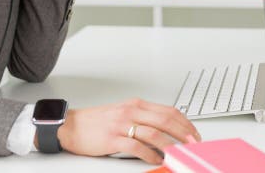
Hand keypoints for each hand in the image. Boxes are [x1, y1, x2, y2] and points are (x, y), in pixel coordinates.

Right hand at [54, 98, 200, 164]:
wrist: (71, 125)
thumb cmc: (97, 121)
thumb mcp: (124, 113)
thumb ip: (143, 118)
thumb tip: (165, 129)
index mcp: (136, 104)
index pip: (168, 110)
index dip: (185, 122)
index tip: (193, 133)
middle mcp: (131, 111)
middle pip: (165, 120)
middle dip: (183, 133)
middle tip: (193, 144)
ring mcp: (122, 125)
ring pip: (154, 133)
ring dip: (170, 145)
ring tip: (179, 153)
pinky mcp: (113, 139)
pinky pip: (137, 147)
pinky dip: (150, 155)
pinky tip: (156, 159)